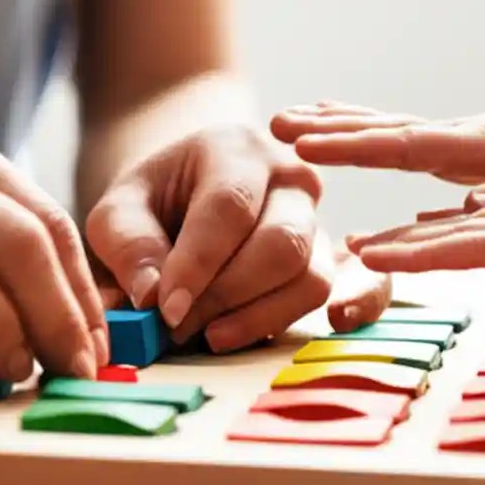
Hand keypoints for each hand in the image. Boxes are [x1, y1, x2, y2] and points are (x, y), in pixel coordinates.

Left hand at [85, 125, 390, 351]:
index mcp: (237, 149)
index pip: (229, 207)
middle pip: (280, 243)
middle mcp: (291, 176)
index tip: (165, 311)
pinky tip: (335, 322)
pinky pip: (364, 285)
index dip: (198, 265)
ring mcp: (318, 217)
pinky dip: (358, 306)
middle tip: (178, 327)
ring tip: (211, 335)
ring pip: (311, 275)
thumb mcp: (120, 212)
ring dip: (261, 316)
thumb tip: (150, 298)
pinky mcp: (335, 256)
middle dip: (226, 295)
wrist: (189, 194)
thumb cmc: (155, 202)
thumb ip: (128, 247)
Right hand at [271, 90, 484, 209]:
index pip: (403, 144)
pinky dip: (375, 134)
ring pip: (391, 127)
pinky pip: (410, 140)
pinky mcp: (472, 147)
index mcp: (478, 143)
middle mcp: (462, 134)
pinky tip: (363, 139)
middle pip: (384, 128)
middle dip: (330, 127)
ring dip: (344, 122)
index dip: (353, 146)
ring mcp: (464, 137)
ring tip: (300, 116)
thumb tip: (463, 210)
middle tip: (278, 121)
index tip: (305, 141)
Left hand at [348, 194, 484, 300]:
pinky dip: (421, 253)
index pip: (477, 235)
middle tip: (355, 245)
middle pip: (453, 231)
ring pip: (449, 236)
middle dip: (402, 240)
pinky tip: (387, 256)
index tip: (394, 248)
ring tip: (356, 250)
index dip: (433, 241)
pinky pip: (468, 249)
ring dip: (398, 244)